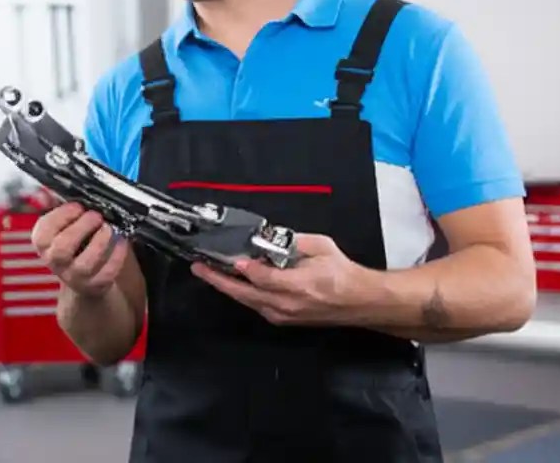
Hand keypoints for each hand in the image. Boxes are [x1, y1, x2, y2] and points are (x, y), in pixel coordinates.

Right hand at [32, 202, 128, 298]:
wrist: (82, 277)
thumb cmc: (72, 243)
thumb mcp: (60, 224)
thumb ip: (55, 205)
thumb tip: (45, 193)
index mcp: (43, 243)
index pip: (44, 232)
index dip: (62, 216)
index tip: (77, 206)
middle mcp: (56, 262)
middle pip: (62, 248)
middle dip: (81, 228)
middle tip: (95, 216)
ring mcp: (75, 276)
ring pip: (85, 263)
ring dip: (100, 241)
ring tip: (108, 227)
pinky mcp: (95, 284)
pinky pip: (107, 272)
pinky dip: (117, 255)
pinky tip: (121, 241)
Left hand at [190, 233, 373, 326]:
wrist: (360, 301)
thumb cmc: (342, 273)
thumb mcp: (321, 247)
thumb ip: (294, 243)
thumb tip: (269, 239)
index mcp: (298, 286)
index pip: (263, 278)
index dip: (245, 269)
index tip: (231, 259)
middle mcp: (287, 305)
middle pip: (245, 294)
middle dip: (218, 280)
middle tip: (199, 268)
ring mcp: (283, 316)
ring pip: (247, 302)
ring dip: (226, 288)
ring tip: (208, 273)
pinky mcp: (283, 320)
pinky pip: (256, 306)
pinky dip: (241, 295)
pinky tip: (232, 284)